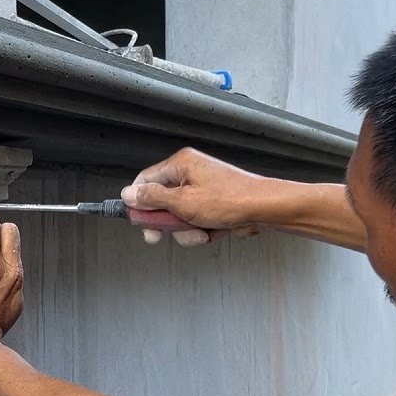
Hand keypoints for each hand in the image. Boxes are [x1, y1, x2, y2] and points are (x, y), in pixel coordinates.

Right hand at [121, 148, 269, 246]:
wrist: (265, 209)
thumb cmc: (232, 199)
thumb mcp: (182, 202)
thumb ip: (152, 199)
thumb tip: (130, 194)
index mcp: (181, 164)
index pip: (145, 180)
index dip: (138, 202)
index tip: (138, 219)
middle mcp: (190, 172)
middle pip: (161, 201)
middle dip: (166, 221)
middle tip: (165, 231)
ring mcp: (202, 188)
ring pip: (178, 215)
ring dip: (186, 229)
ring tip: (200, 230)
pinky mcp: (212, 203)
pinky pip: (195, 219)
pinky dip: (200, 229)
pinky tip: (211, 229)